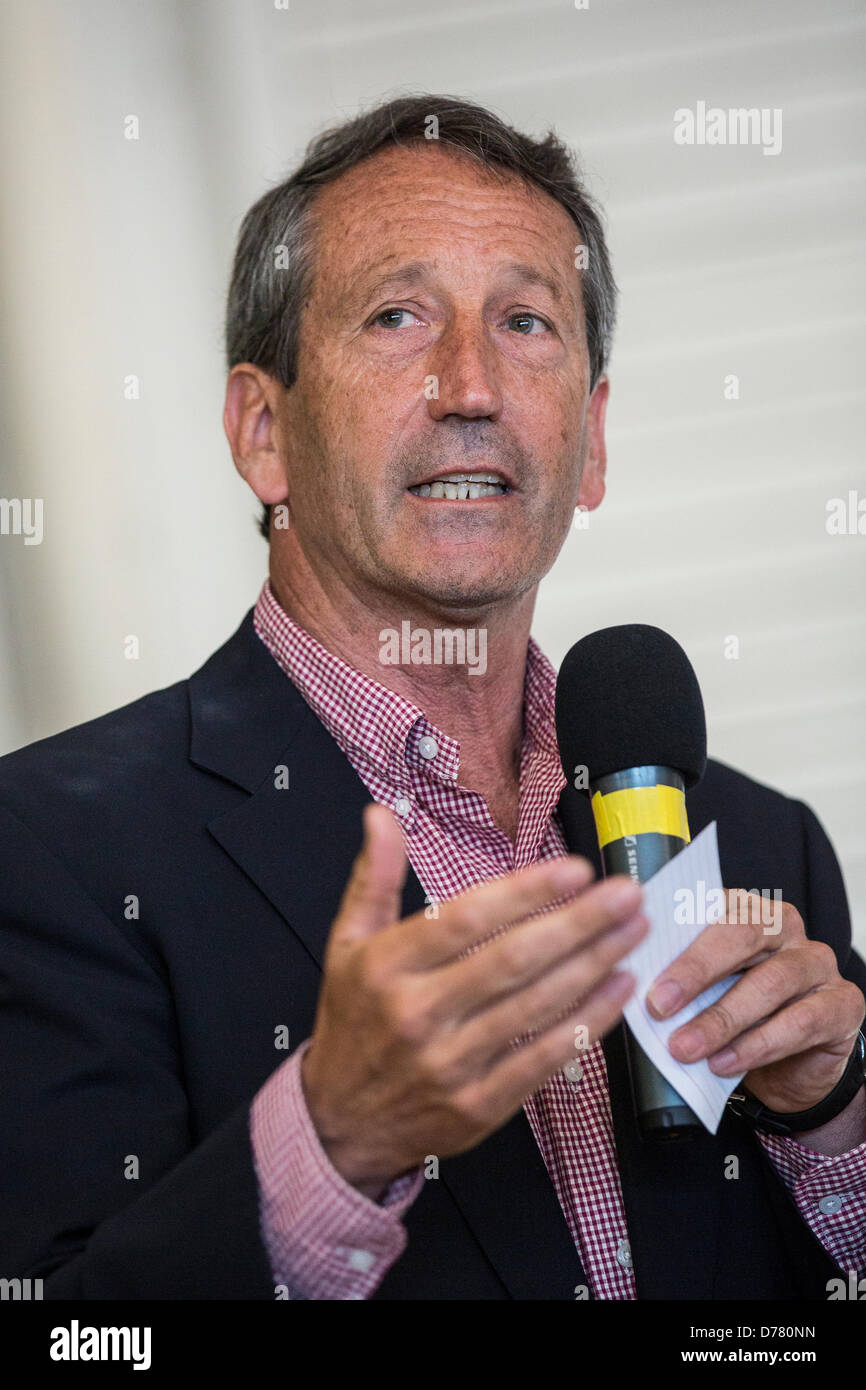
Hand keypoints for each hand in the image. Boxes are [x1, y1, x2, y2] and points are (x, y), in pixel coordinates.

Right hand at [301, 803, 648, 1196]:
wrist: (341, 1122)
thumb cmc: (352, 1022)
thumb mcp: (346, 943)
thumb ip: (374, 877)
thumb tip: (381, 815)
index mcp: (389, 967)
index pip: (468, 920)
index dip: (527, 892)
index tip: (575, 869)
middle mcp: (420, 1015)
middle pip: (513, 960)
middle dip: (580, 923)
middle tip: (626, 893)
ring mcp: (452, 1064)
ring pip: (537, 1007)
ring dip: (595, 965)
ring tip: (635, 931)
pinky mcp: (480, 1105)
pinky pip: (544, 1058)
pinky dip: (587, 1023)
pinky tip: (618, 989)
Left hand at [646, 890, 864, 1113]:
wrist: (791, 1065)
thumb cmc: (736, 1015)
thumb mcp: (702, 991)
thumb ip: (677, 978)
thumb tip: (629, 980)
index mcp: (745, 909)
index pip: (712, 907)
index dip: (677, 936)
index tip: (641, 967)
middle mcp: (785, 927)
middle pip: (743, 934)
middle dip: (696, 971)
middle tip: (659, 1006)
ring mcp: (818, 963)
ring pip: (772, 981)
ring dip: (722, 1019)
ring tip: (684, 1048)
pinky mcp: (843, 1003)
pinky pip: (801, 1021)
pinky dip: (758, 1045)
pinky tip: (724, 1062)